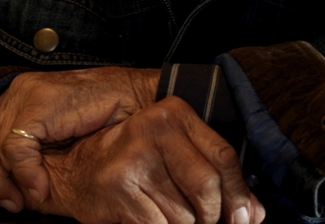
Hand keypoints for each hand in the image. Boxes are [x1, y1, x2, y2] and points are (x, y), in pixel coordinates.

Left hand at [0, 67, 157, 211]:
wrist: (143, 99)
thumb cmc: (111, 120)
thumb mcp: (65, 139)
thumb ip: (39, 153)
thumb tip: (14, 187)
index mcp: (21, 98)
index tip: (5, 196)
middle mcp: (19, 92)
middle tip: (12, 204)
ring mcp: (27, 94)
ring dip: (5, 180)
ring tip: (27, 199)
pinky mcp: (40, 102)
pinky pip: (14, 146)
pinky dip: (24, 173)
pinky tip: (40, 187)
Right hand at [39, 96, 263, 223]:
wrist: (72, 170)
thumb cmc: (129, 163)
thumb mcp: (173, 156)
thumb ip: (214, 176)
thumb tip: (252, 214)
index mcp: (172, 113)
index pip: (222, 155)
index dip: (240, 193)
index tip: (245, 216)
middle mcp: (152, 128)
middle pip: (207, 187)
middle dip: (214, 216)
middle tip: (209, 223)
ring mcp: (132, 158)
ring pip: (185, 214)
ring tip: (169, 216)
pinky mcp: (117, 187)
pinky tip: (153, 221)